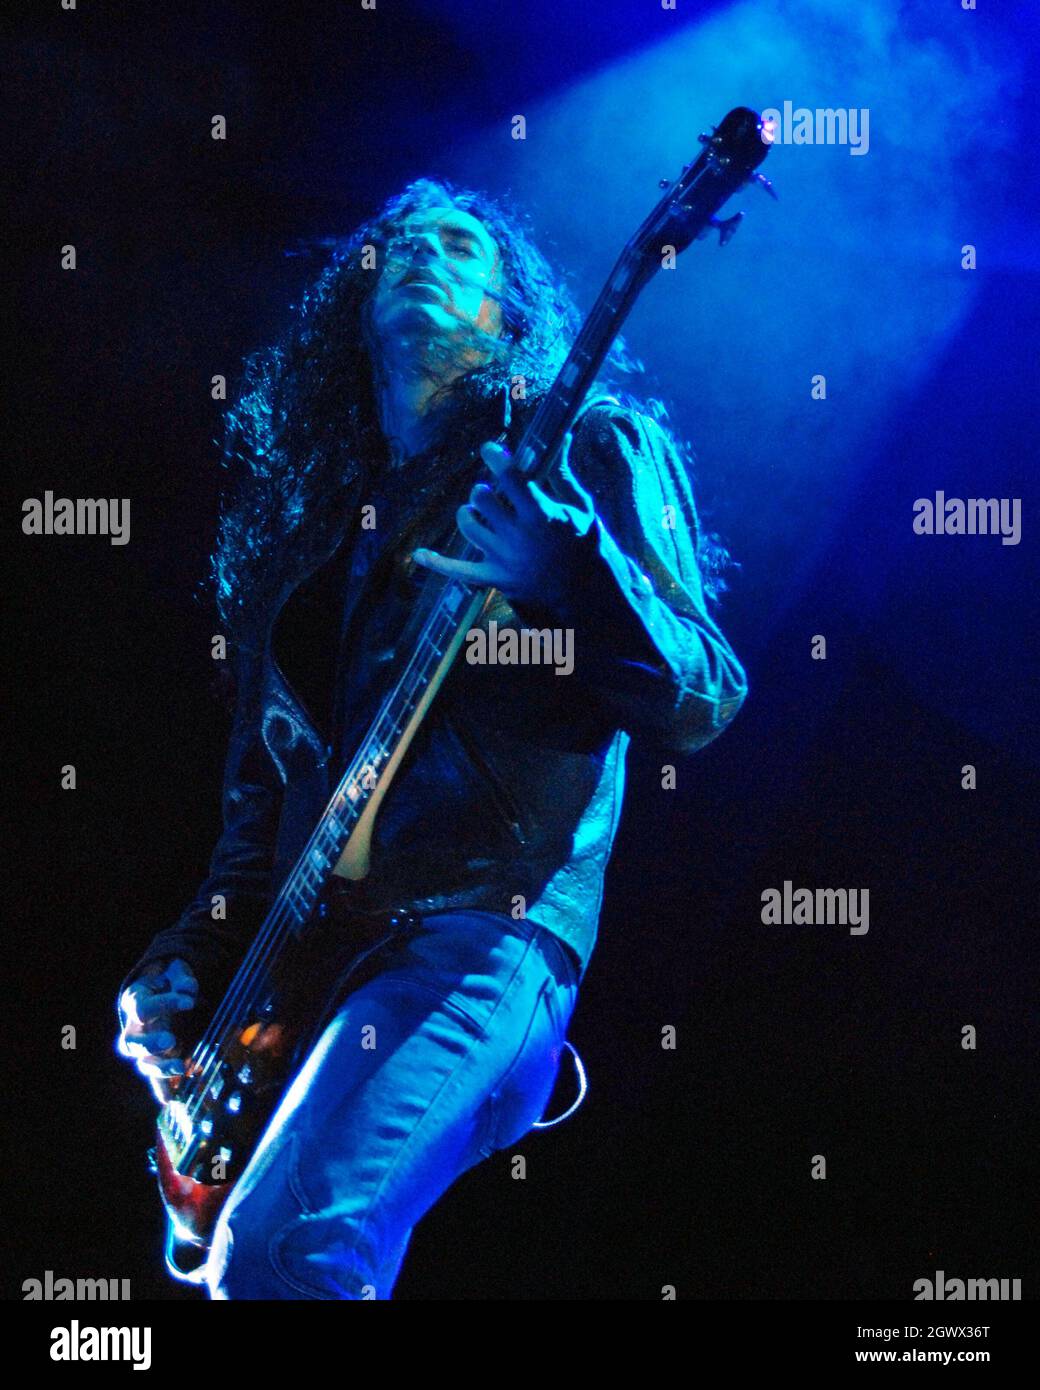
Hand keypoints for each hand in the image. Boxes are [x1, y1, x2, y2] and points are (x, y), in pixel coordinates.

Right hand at [118, 958, 197, 1093]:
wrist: (162, 988)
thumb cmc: (168, 980)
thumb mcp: (174, 972)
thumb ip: (181, 979)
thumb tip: (188, 990)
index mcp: (135, 1002)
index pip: (143, 1008)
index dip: (165, 1004)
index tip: (190, 1001)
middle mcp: (134, 1027)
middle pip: (132, 1042)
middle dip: (150, 1044)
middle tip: (170, 1041)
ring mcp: (143, 1046)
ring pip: (142, 1063)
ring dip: (159, 1069)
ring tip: (180, 1068)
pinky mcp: (155, 1057)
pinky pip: (154, 1077)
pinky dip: (162, 1089)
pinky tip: (171, 1100)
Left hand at [411, 434, 596, 608]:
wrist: (585, 591)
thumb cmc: (584, 544)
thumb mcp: (581, 508)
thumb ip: (564, 475)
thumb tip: (563, 436)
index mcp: (542, 515)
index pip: (511, 479)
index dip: (496, 458)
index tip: (490, 449)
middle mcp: (519, 536)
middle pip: (482, 499)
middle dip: (483, 490)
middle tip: (492, 494)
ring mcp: (504, 558)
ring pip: (468, 526)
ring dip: (470, 514)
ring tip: (480, 514)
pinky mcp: (495, 577)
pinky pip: (459, 571)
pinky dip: (438, 563)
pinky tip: (419, 555)